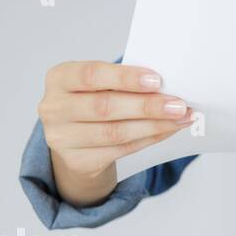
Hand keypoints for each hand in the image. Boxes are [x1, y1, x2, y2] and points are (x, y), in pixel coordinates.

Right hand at [39, 60, 193, 180]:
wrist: (77, 135)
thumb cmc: (96, 97)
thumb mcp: (102, 82)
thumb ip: (126, 82)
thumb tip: (169, 87)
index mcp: (60, 78)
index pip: (91, 75)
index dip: (125, 78)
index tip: (157, 80)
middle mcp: (54, 108)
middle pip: (104, 107)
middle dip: (147, 106)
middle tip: (179, 105)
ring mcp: (61, 137)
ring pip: (115, 132)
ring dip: (154, 125)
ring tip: (182, 118)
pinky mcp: (77, 160)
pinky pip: (121, 149)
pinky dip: (150, 138)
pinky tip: (169, 130)